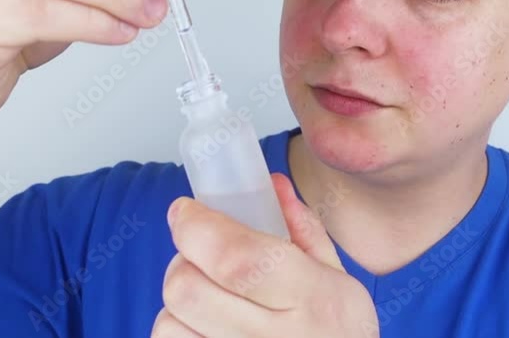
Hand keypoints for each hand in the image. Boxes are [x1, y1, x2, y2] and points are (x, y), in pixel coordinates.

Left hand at [152, 173, 378, 336]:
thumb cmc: (340, 337)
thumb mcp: (339, 283)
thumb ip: (303, 232)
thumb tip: (272, 186)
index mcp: (313, 300)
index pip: (236, 257)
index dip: (197, 226)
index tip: (186, 211)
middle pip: (188, 288)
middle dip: (184, 260)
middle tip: (199, 256)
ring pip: (168, 323)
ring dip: (179, 304)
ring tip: (207, 301)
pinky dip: (180, 331)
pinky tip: (206, 329)